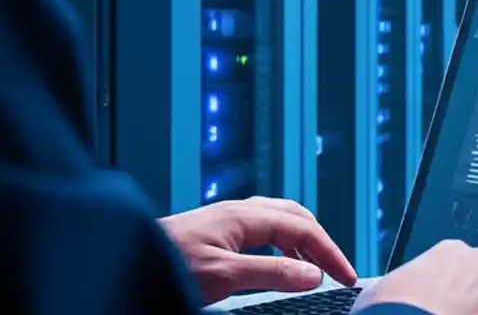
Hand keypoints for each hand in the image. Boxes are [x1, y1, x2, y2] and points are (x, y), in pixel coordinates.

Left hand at [159, 196, 357, 303]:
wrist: (122, 260)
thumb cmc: (166, 265)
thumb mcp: (224, 276)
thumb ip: (272, 274)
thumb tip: (314, 275)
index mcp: (245, 215)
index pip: (303, 229)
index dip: (329, 253)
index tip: (346, 277)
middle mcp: (238, 211)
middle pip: (295, 216)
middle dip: (320, 241)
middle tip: (335, 269)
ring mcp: (226, 218)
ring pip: (279, 219)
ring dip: (302, 240)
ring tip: (312, 266)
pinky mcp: (215, 230)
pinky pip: (262, 228)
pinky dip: (281, 242)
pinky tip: (277, 261)